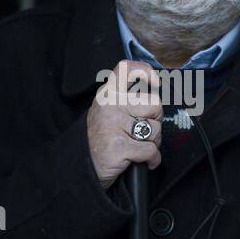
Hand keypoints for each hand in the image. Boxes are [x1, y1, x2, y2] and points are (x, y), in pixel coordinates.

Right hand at [87, 59, 162, 189]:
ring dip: (153, 143)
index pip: (126, 69)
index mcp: (107, 95)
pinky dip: (152, 159)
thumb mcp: (107, 112)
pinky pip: (151, 151)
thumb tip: (155, 90)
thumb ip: (127, 100)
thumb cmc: (101, 140)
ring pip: (155, 130)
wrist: (83, 169)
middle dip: (156, 121)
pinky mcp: (119, 147)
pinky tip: (141, 161)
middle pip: (154, 104)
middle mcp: (110, 106)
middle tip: (143, 131)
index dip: (145, 71)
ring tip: (136, 146)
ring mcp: (113, 126)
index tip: (155, 82)